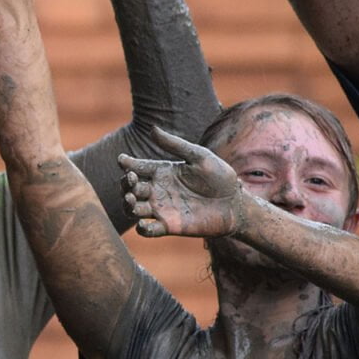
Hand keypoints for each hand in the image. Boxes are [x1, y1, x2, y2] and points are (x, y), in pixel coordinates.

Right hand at [121, 128, 245, 237]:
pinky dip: (142, 230)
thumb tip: (152, 128)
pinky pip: (148, 231)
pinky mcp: (168, 226)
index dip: (127, 163)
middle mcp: (158, 190)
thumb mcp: (199, 157)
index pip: (137, 166)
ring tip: (132, 199)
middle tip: (131, 180)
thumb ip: (175, 144)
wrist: (235, 204)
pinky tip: (144, 224)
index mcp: (163, 172)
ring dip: (127, 205)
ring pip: (133, 208)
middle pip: (130, 187)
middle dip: (125, 183)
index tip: (122, 160)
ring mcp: (161, 209)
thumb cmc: (220, 178)